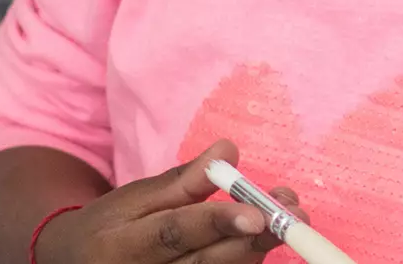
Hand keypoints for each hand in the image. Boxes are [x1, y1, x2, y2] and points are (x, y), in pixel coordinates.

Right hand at [33, 141, 308, 263]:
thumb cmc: (109, 228)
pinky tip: (264, 242)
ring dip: (257, 251)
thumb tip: (228, 150)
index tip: (256, 212)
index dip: (216, 223)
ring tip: (289, 222)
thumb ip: (184, 181)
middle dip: (253, 240)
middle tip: (292, 215)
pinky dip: (243, 261)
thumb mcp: (133, 198)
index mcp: (121, 246)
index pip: (173, 234)